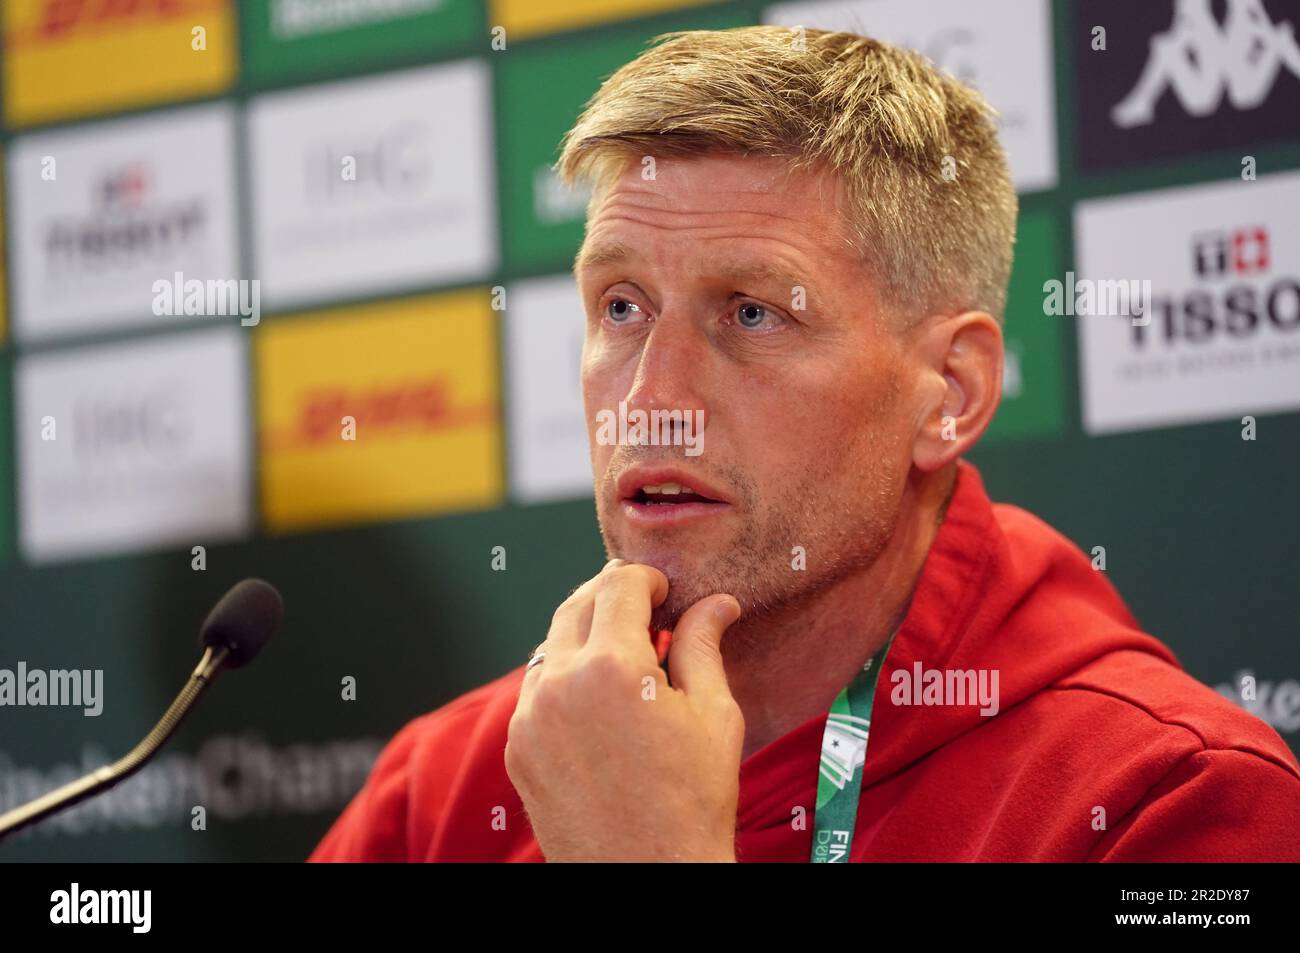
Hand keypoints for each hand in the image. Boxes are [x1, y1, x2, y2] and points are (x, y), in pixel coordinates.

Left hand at [505, 559, 743, 861]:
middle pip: (576, 605)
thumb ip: (704, 647)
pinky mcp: (518, 749)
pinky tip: (599, 697)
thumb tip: (717, 602)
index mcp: (613, 666)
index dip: (647, 578)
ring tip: (626, 656)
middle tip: (647, 608)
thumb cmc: (692, 803)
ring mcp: (530, 718)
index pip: (619, 586)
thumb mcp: (713, 715)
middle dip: (612, 596)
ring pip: (551, 645)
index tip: (666, 590)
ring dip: (585, 635)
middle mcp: (560, 683)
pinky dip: (564, 677)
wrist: (647, 878)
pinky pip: (536, 690)